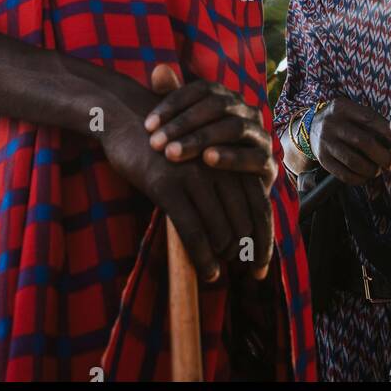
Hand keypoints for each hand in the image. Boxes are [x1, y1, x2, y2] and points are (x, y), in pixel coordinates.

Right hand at [100, 68, 273, 282]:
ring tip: (220, 268)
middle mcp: (219, 166)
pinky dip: (204, 259)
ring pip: (222, 231)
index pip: (260, 205)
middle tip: (246, 271)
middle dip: (249, 251)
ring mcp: (195, 176)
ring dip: (224, 256)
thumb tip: (237, 232)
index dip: (265, 240)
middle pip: (248, 221)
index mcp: (232, 157)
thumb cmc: (163, 145)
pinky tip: (209, 273)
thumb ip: (221, 184)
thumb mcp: (199, 158)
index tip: (262, 268)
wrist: (125, 117)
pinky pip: (194, 233)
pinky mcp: (169, 187)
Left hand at [145, 66, 276, 192]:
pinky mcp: (268, 163)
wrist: (221, 199)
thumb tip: (159, 69)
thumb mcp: (182, 130)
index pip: (201, 89)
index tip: (147, 125)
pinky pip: (253, 156)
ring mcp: (260, 136)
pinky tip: (207, 160)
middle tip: (155, 143)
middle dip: (183, 124)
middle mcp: (247, 111)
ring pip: (234, 128)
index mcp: (227, 98)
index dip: (174, 103)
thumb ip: (172, 99)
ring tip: (173, 153)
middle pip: (216, 106)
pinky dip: (231, 156)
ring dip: (201, 139)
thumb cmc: (196, 158)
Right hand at [310, 98, 390, 184]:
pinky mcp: (322, 158)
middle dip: (382, 155)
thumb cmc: (342, 121)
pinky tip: (366, 177)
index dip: (387, 130)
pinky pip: (343, 174)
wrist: (310, 127)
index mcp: (342, 107)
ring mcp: (325, 141)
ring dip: (371, 169)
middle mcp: (332, 123)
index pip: (368, 118)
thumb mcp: (352, 112)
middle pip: (362, 141)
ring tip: (380, 170)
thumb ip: (372, 122)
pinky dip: (359, 179)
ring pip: (353, 160)